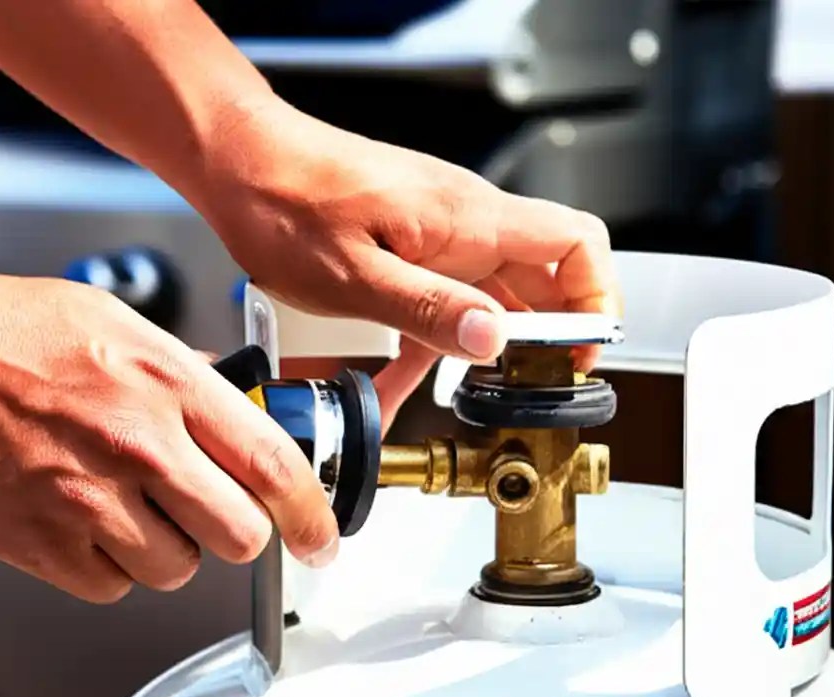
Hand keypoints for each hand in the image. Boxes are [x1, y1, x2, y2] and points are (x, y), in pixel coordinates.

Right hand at [0, 270, 337, 602]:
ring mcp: (91, 499)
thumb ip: (180, 370)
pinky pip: (111, 585)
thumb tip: (230, 401)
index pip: (273, 462)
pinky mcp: (43, 543)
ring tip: (125, 505)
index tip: (320, 533)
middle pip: (239, 534)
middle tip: (214, 517)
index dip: (312, 511)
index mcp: (165, 381)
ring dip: (165, 548)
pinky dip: (107, 566)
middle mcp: (138, 444)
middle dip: (236, 533)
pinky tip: (82, 522)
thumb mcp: (111, 322)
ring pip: (177, 568)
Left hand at [191, 101, 620, 418]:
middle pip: (539, 282)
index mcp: (468, 220)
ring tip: (450, 397)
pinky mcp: (408, 248)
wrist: (240, 162)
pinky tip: (394, 382)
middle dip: (535, 342)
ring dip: (472, 350)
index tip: (576, 353)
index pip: (576, 246)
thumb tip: (491, 341)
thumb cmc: (285, 199)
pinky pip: (439, 300)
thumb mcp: (353, 274)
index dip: (593, 302)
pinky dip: (426, 342)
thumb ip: (427, 310)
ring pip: (485, 299)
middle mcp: (464, 223)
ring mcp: (438, 235)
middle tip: (517, 390)